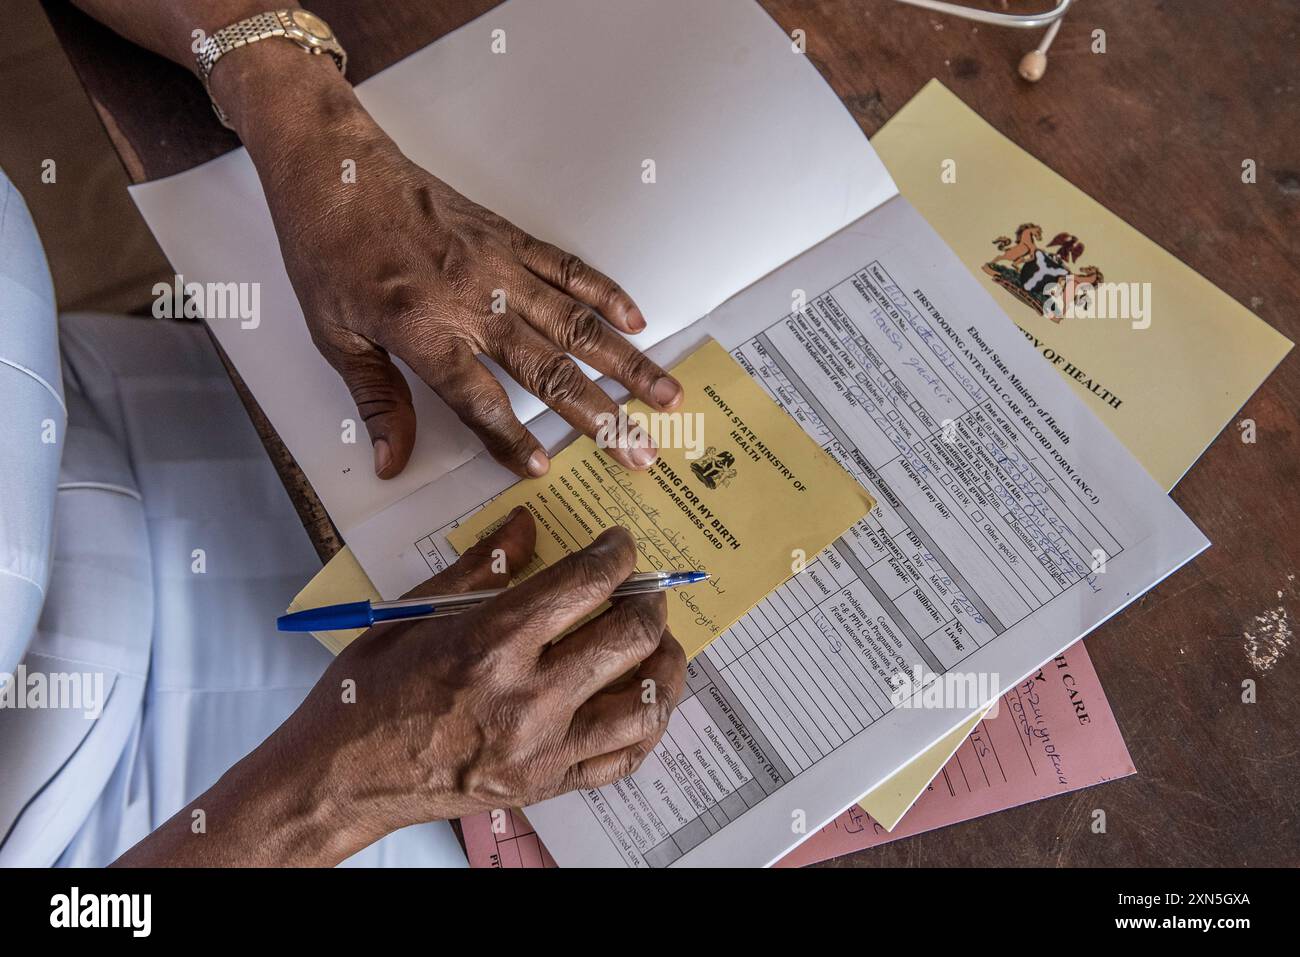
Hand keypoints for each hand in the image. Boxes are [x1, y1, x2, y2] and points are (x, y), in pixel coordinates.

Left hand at [225, 46, 681, 478]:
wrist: (337, 168)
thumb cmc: (328, 249)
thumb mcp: (334, 335)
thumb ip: (375, 400)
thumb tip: (393, 462)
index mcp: (424, 331)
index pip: (480, 401)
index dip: (512, 441)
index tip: (543, 471)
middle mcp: (474, 301)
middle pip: (550, 370)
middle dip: (601, 417)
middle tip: (640, 452)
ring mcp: (500, 267)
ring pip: (577, 323)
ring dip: (627, 363)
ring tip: (666, 395)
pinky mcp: (509, 239)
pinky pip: (569, 268)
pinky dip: (607, 294)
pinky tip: (637, 321)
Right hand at [295, 509, 686, 851]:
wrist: (342, 778)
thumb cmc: (369, 698)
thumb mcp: (413, 614)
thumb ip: (480, 568)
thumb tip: (525, 526)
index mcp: (489, 644)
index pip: (584, 584)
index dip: (615, 554)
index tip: (620, 545)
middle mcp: (525, 698)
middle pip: (628, 636)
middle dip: (648, 600)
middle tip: (643, 589)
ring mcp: (542, 749)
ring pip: (644, 701)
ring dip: (664, 662)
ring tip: (659, 642)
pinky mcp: (547, 784)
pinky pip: (625, 757)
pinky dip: (648, 724)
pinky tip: (644, 699)